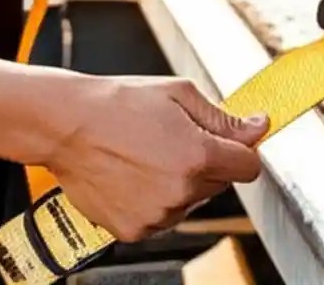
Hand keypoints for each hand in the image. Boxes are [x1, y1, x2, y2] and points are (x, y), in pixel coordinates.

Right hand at [46, 77, 267, 241]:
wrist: (66, 124)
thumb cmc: (117, 103)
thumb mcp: (179, 94)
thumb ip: (224, 117)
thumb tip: (258, 128)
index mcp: (197, 156)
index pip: (248, 166)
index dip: (242, 150)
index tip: (232, 141)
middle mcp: (180, 191)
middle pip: (220, 183)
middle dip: (208, 162)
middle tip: (175, 139)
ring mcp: (156, 215)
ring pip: (190, 201)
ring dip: (181, 183)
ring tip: (149, 155)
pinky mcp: (134, 229)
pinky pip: (162, 216)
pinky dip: (154, 199)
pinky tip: (134, 175)